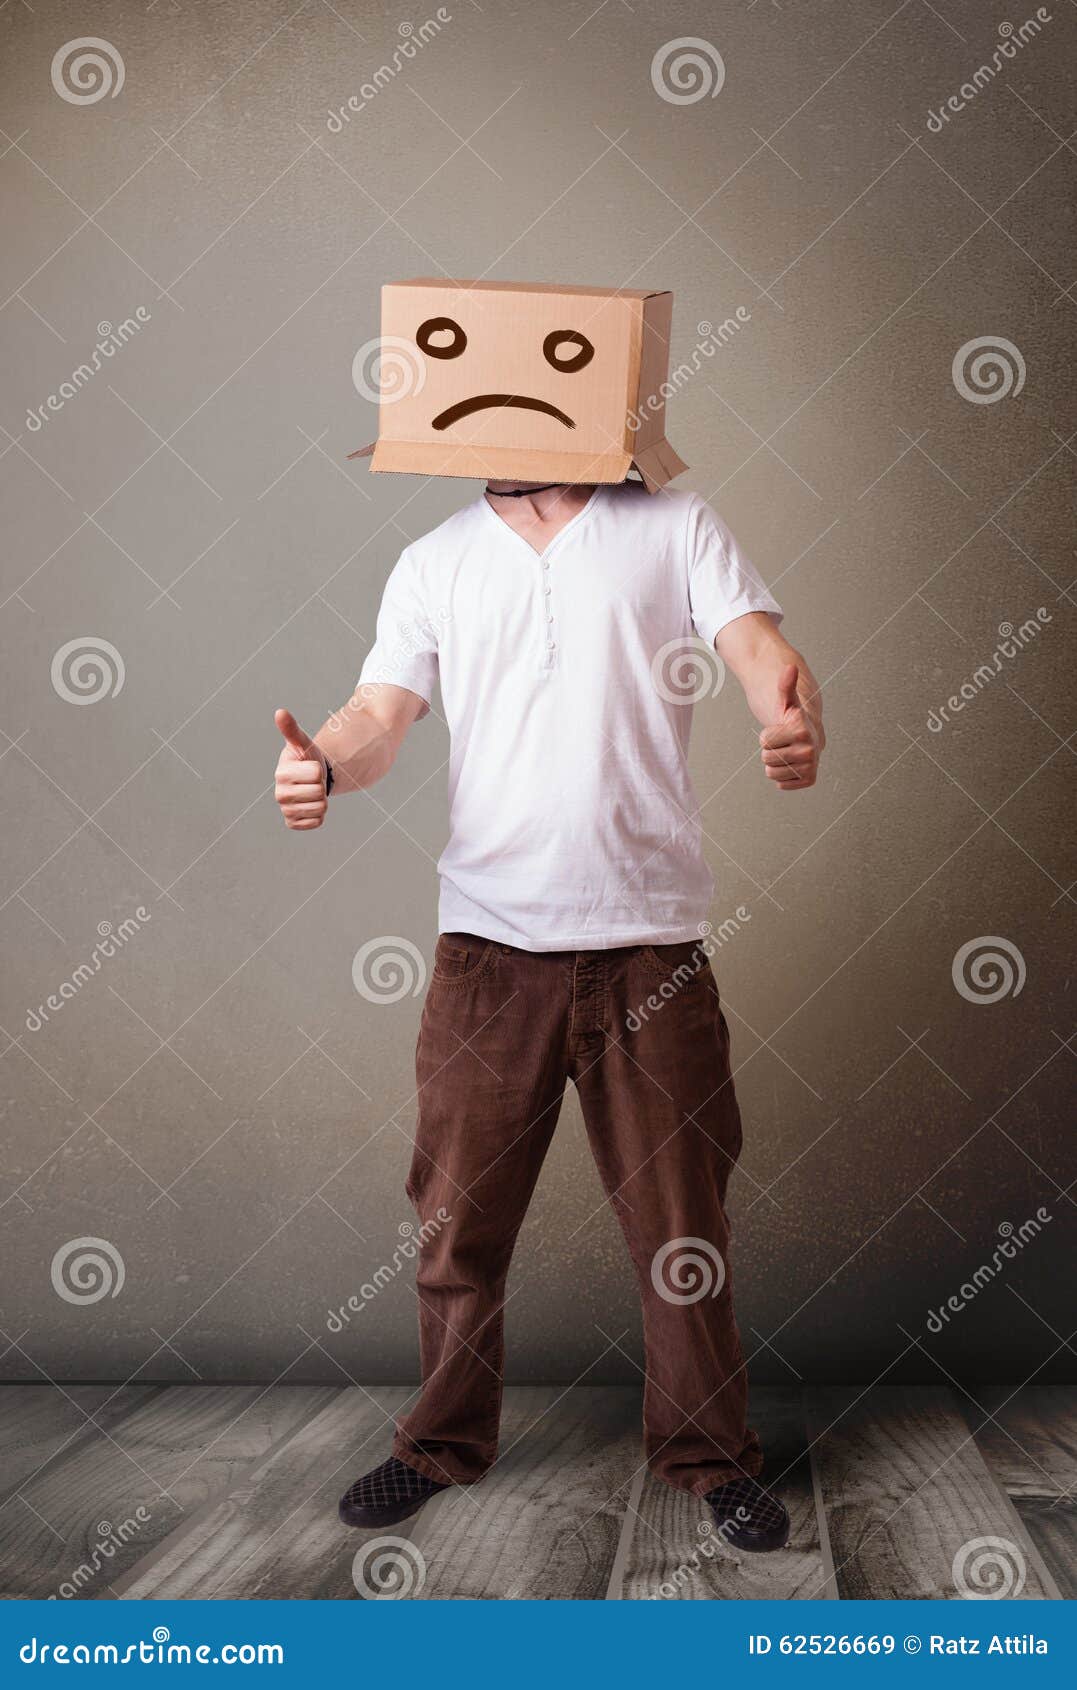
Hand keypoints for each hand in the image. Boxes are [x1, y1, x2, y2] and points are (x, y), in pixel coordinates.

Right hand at [274, 708, 327, 829]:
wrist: (309, 780)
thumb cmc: (306, 758)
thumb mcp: (302, 743)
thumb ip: (291, 729)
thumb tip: (280, 712)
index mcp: (281, 773)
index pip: (316, 773)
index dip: (319, 769)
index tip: (310, 767)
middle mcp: (280, 794)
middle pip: (319, 793)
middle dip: (321, 786)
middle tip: (312, 781)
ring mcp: (286, 810)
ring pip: (320, 809)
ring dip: (322, 800)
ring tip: (312, 791)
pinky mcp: (293, 823)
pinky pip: (317, 822)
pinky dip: (319, 814)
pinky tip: (311, 804)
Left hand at [759, 664, 822, 792]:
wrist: (808, 732)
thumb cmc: (793, 716)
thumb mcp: (786, 700)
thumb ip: (786, 684)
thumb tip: (789, 666)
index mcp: (802, 730)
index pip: (764, 741)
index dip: (766, 735)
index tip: (779, 729)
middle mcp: (810, 749)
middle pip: (766, 758)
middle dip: (769, 750)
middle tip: (782, 742)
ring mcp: (811, 766)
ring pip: (771, 773)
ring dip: (774, 764)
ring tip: (785, 752)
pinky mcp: (809, 779)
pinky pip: (781, 785)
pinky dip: (781, 776)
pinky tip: (790, 764)